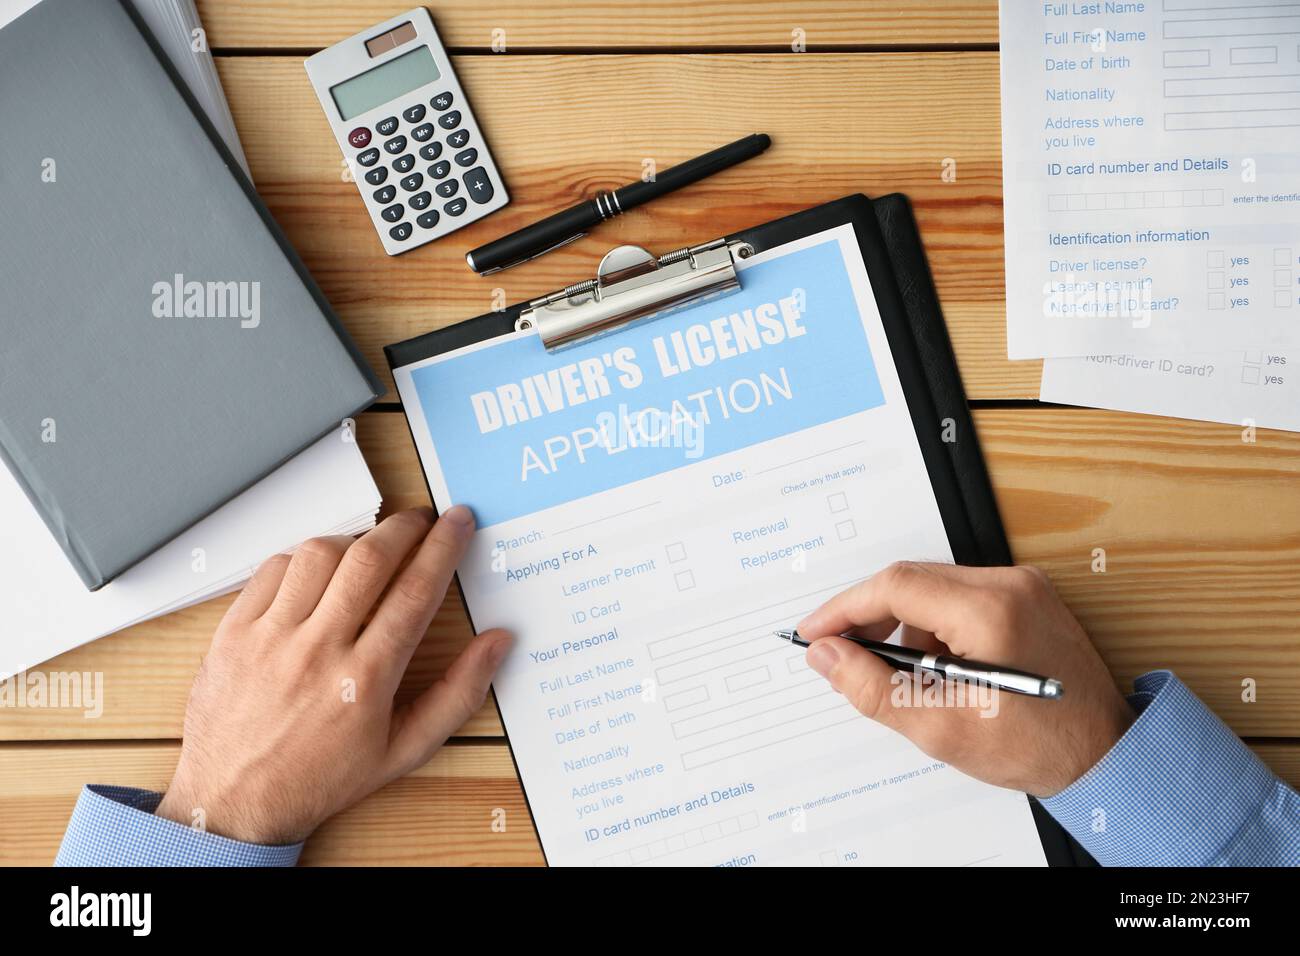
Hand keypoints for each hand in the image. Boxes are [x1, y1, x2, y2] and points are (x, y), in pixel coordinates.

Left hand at [155, 506, 510, 844]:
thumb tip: (497, 644)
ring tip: (372, 546)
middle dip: (405, 527)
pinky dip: (302, 556)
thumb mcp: (404, 750)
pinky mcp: (234, 632)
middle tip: (422, 519)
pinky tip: (319, 568)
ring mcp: (270, 638)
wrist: (233, 803)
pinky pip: (272, 569)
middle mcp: (317, 652)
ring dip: (355, 538)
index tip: (458, 523)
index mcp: (365, 680)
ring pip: (319, 554)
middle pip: (369, 559)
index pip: (415, 592)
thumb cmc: (320, 778)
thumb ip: (458, 694)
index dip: (444, 547)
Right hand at [798, 562, 1133, 796]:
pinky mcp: (1026, 597)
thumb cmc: (1040, 747)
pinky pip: (959, 597)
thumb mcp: (942, 727)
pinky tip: (935, 667)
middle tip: (842, 655)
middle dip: (869, 617)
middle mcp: (1009, 585)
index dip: (844, 609)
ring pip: (932, 588)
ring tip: (901, 675)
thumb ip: (874, 688)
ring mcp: (1021, 587)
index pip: (895, 587)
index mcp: (991, 611)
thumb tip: (828, 657)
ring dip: (903, 624)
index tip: (815, 634)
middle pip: (911, 580)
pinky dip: (933, 626)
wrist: (1106, 755)